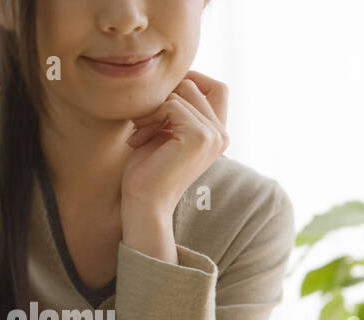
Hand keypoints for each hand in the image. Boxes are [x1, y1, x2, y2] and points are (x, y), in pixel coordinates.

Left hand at [121, 71, 229, 230]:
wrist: (145, 200)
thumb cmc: (149, 167)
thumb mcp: (167, 130)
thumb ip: (178, 106)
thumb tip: (176, 74)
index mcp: (219, 134)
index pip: (217, 87)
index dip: (191, 80)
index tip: (160, 98)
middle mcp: (222, 134)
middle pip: (194, 84)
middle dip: (163, 96)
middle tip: (143, 122)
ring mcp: (214, 135)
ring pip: (181, 92)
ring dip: (153, 109)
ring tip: (141, 132)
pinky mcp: (200, 136)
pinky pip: (172, 104)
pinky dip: (151, 117)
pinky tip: (141, 138)